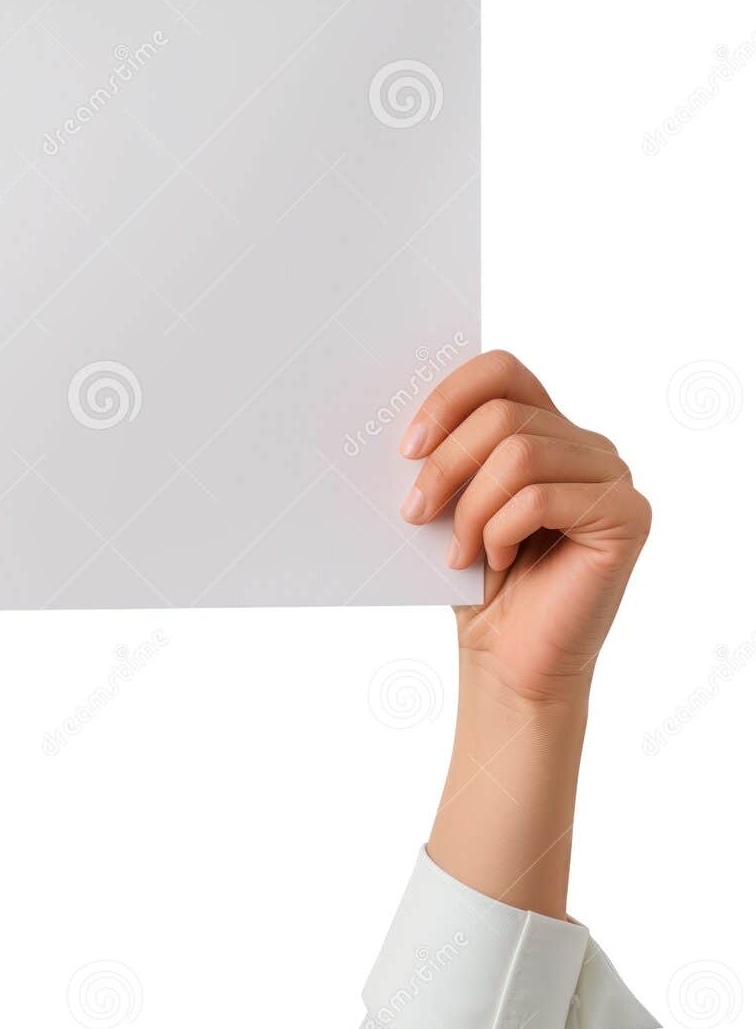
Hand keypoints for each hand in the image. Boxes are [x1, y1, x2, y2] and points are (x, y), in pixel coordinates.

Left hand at [399, 350, 650, 710]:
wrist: (508, 658)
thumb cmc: (475, 582)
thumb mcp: (447, 508)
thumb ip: (442, 458)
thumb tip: (401, 429)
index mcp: (543, 428)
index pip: (501, 370)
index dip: (448, 398)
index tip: (406, 447)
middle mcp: (585, 444)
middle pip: (503, 415)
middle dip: (444, 465)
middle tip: (413, 514)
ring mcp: (611, 477)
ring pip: (520, 455)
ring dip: (470, 510)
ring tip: (459, 552)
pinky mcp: (627, 516)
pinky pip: (542, 498)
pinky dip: (501, 531)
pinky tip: (497, 561)